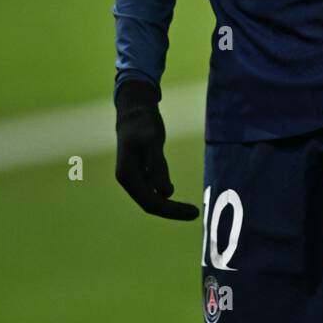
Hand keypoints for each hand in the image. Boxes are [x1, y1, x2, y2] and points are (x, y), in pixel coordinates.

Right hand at [115, 80, 198, 218]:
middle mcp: (129, 179)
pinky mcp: (141, 171)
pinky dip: (165, 193)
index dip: (171, 210)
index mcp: (127, 176)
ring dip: (169, 204)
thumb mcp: (152, 141)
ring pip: (152, 198)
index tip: (192, 212)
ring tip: (189, 208)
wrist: (135, 110)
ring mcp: (134, 176)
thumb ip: (157, 166)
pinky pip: (153, 189)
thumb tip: (166, 193)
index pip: (150, 202)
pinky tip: (174, 191)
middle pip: (151, 204)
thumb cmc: (143, 123)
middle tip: (195, 213)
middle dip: (172, 211)